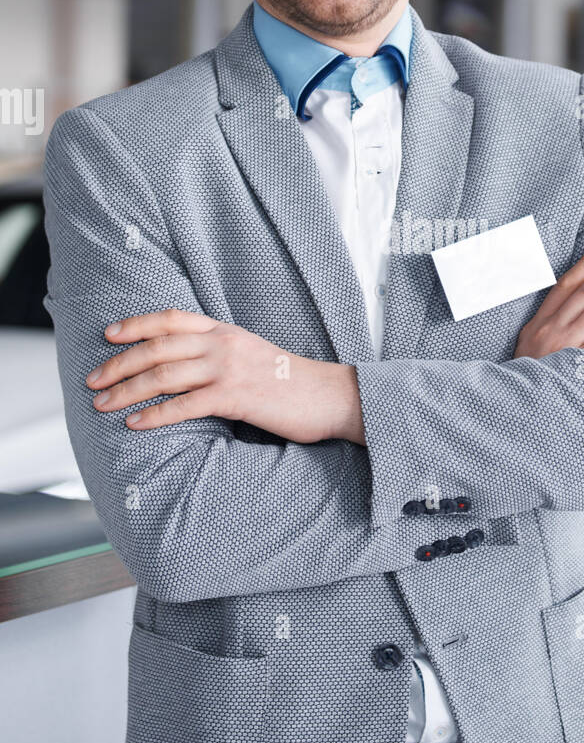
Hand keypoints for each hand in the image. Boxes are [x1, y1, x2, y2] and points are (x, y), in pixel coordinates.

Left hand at [84, 309, 364, 443]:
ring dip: (127, 390)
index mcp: (226, 330)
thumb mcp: (253, 355)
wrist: (331, 396)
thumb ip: (221, 353)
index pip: (171, 318)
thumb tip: (187, 365)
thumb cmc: (292, 383)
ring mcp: (229, 368)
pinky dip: (155, 415)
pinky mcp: (236, 397)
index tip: (109, 334)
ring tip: (103, 404)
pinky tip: (136, 424)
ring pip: (164, 375)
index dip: (136, 324)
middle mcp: (223, 344)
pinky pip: (185, 405)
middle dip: (119, 363)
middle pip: (158, 347)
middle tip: (93, 380)